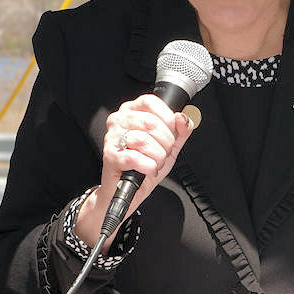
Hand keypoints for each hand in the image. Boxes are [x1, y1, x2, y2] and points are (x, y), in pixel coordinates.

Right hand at [75, 94, 194, 247]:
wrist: (129, 191)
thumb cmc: (145, 165)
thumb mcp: (169, 146)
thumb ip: (180, 131)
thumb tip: (183, 118)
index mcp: (132, 111)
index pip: (150, 102)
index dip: (167, 118)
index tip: (172, 133)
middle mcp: (119, 120)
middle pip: (149, 122)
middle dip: (165, 142)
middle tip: (164, 154)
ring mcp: (112, 137)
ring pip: (143, 139)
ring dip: (157, 156)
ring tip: (156, 163)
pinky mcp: (110, 156)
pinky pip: (134, 157)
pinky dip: (148, 166)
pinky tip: (149, 169)